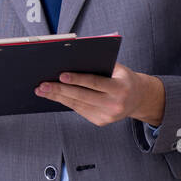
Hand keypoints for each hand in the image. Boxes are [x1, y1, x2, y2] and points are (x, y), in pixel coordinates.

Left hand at [35, 61, 164, 126]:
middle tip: (43, 85)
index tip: (60, 76)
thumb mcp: (117, 69)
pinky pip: (79, 110)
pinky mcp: (101, 122)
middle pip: (82, 96)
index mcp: (120, 88)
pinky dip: (65, 102)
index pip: (95, 83)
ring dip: (57, 97)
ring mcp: (108, 116)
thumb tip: (71, 58)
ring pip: (77, 105)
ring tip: (42, 90)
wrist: (138, 99)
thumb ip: (99, 64)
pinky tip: (54, 96)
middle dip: (60, 90)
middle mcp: (115, 104)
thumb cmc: (123, 78)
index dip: (77, 79)